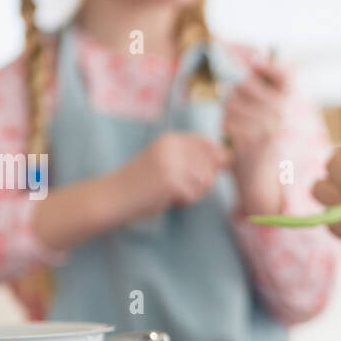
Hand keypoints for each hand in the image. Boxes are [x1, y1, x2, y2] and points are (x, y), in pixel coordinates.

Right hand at [114, 131, 232, 223]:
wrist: (112, 197)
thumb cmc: (142, 184)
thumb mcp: (166, 161)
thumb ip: (192, 158)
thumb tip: (228, 158)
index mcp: (171, 138)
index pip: (210, 144)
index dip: (213, 161)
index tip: (198, 174)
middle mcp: (172, 146)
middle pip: (212, 164)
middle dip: (205, 180)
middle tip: (184, 188)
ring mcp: (171, 163)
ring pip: (206, 180)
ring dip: (195, 192)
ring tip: (173, 193)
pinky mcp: (170, 181)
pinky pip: (194, 194)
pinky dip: (184, 201)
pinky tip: (167, 199)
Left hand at [225, 56, 291, 215]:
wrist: (259, 180)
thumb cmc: (256, 143)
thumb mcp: (264, 115)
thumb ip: (261, 89)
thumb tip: (255, 56)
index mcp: (287, 104)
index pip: (284, 74)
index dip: (268, 65)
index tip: (253, 63)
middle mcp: (281, 112)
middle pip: (244, 86)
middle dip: (233, 98)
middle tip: (237, 114)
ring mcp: (269, 126)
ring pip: (232, 104)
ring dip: (226, 116)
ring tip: (236, 129)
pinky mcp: (255, 140)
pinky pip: (228, 122)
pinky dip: (225, 130)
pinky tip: (233, 139)